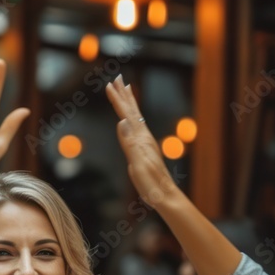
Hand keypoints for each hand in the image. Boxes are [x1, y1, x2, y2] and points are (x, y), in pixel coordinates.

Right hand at [105, 76, 180, 207]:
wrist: (165, 196)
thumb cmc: (151, 184)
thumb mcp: (138, 164)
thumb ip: (129, 143)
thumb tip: (122, 122)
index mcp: (140, 139)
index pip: (127, 114)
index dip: (117, 100)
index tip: (109, 84)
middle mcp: (144, 137)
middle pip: (133, 111)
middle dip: (124, 95)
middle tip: (117, 78)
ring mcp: (146, 142)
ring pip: (136, 117)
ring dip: (130, 103)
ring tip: (126, 90)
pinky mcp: (145, 149)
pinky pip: (137, 126)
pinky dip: (132, 117)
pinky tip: (131, 118)